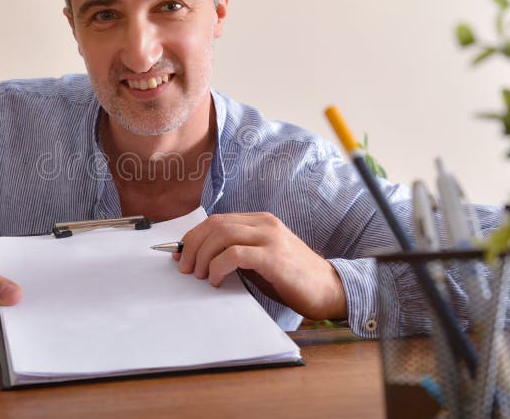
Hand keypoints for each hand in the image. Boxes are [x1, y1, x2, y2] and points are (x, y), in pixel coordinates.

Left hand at [175, 213, 346, 320]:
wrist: (330, 289)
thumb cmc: (292, 278)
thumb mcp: (260, 260)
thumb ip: (235, 253)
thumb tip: (199, 258)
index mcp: (260, 221)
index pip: (217, 220)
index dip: (193, 236)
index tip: (179, 254)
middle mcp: (265, 224)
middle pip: (215, 224)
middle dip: (192, 245)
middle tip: (185, 268)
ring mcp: (270, 238)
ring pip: (222, 235)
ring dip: (203, 256)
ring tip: (200, 275)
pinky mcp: (273, 257)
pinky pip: (235, 254)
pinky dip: (218, 266)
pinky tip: (216, 279)